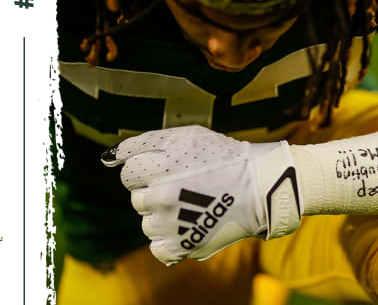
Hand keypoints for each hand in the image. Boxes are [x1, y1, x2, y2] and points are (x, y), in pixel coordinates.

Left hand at [102, 125, 301, 264]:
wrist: (261, 187)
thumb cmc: (224, 157)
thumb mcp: (186, 137)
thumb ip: (143, 144)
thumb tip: (107, 158)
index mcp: (159, 166)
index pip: (128, 173)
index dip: (150, 170)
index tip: (174, 171)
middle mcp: (160, 195)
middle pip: (136, 199)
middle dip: (156, 193)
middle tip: (187, 188)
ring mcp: (170, 223)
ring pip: (147, 224)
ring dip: (164, 217)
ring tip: (194, 207)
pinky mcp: (181, 245)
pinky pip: (157, 248)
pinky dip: (171, 240)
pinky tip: (189, 226)